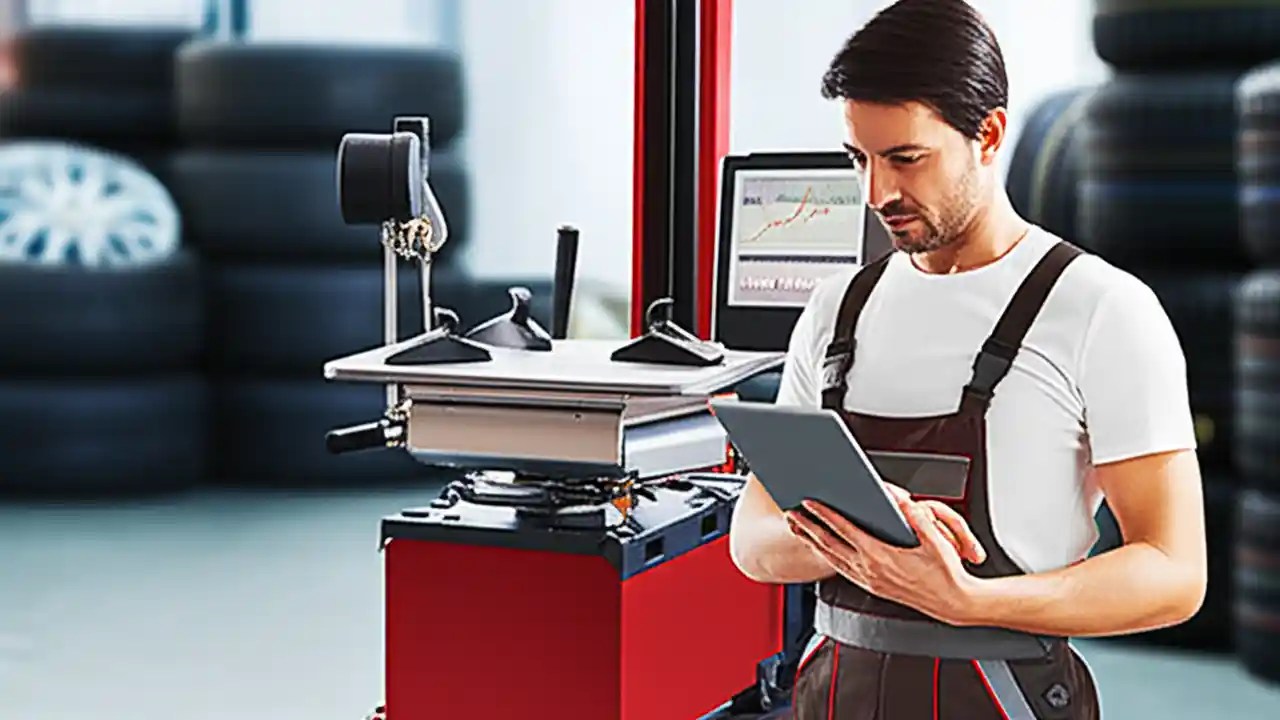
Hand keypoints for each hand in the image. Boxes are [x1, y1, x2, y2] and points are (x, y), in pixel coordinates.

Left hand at [784, 491, 984, 624]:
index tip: (809, 502)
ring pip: (831, 559)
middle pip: (829, 545)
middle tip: (791, 513)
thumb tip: (902, 501)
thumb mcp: (936, 542)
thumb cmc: (946, 573)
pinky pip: (841, 569)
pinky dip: (827, 557)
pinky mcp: (872, 587)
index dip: (824, 515)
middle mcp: (869, 570)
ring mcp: (869, 580)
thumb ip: (917, 519)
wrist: (953, 603)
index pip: (844, 531)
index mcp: (880, 556)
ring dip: (812, 542)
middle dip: (807, 528)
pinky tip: (823, 550)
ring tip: (798, 528)